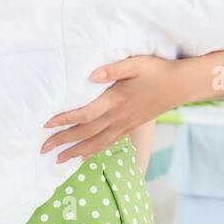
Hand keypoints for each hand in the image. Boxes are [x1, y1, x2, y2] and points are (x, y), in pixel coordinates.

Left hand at [40, 56, 185, 162]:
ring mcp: (125, 124)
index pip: (84, 114)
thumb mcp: (136, 64)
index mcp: (115, 100)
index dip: (64, 120)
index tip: (46, 124)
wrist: (180, 85)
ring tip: (58, 160)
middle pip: (86, 133)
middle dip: (63, 141)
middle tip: (43, 149)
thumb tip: (91, 75)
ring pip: (96, 143)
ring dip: (76, 152)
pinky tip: (84, 157)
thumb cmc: (157, 71)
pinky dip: (94, 151)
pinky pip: (109, 143)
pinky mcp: (131, 127)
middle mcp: (118, 117)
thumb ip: (113, 69)